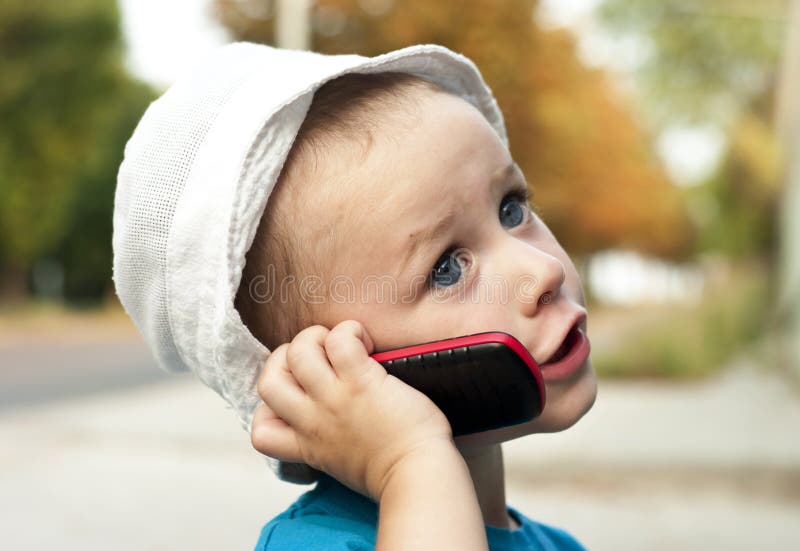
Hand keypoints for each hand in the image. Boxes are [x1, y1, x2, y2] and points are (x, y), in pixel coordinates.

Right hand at [250, 320, 453, 500]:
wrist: (418, 475)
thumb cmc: (395, 472)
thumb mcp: (344, 465)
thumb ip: (330, 444)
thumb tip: (336, 425)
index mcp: (308, 445)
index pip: (260, 431)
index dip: (270, 409)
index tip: (297, 402)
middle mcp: (314, 420)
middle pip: (267, 381)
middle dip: (284, 360)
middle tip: (317, 361)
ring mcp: (334, 398)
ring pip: (297, 353)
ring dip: (316, 339)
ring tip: (341, 345)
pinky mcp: (361, 380)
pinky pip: (339, 340)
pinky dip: (349, 332)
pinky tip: (366, 342)